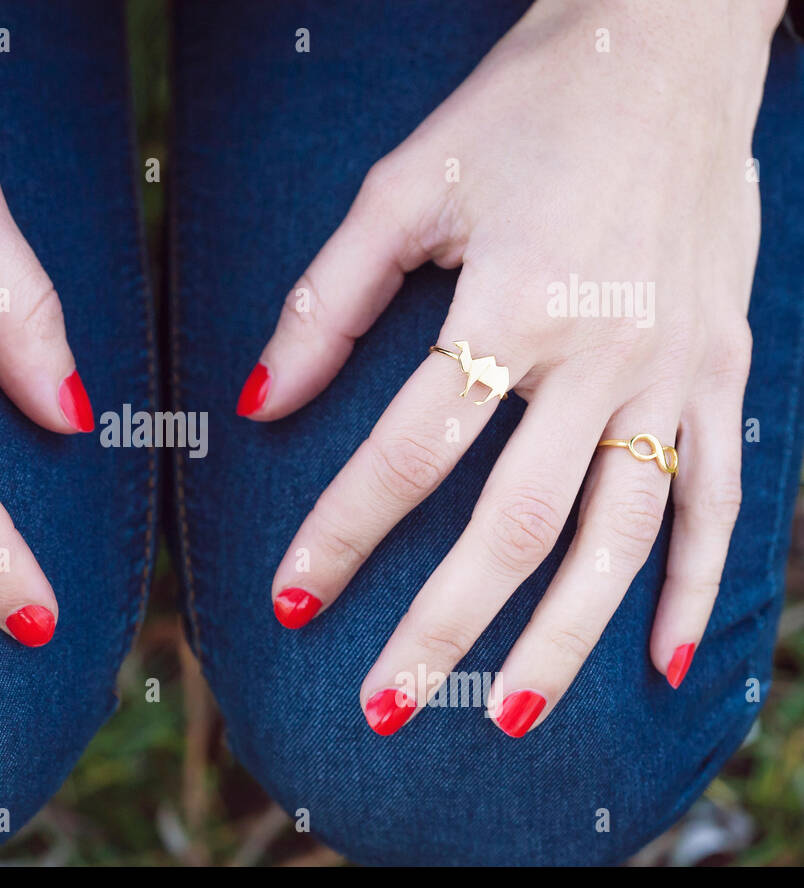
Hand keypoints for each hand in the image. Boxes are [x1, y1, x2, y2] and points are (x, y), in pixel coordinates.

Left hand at [240, 0, 784, 735]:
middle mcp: (600, 352)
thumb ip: (329, 296)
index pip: (406, 453)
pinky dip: (692, 584)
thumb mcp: (409, 183)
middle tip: (384, 708)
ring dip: (559, 640)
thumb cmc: (526, 106)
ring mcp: (674, 370)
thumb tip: (261, 398)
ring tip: (503, 718)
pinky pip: (716, 498)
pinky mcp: (726, 370)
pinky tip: (655, 660)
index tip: (290, 600)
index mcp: (510, 302)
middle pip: (512, 524)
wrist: (673, 43)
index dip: (341, 534)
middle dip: (441, 626)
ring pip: (618, 537)